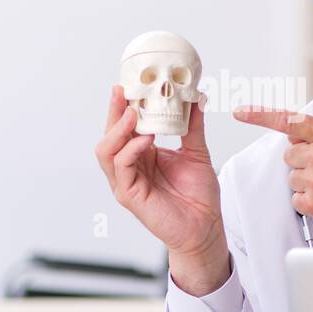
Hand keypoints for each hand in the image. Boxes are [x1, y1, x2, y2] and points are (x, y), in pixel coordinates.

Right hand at [95, 87, 229, 292]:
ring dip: (118, 130)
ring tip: (133, 114)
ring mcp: (126, 181)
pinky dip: (130, 151)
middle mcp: (130, 166)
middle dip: (114, 112)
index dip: (123, 106)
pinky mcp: (129, 196)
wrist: (206, 227)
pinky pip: (121, 168)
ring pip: (106, 150)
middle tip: (123, 91)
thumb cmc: (198, 195)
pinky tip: (145, 141)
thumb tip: (196, 96)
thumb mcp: (197, 152)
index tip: (128, 84)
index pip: (125, 126)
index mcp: (142, 154)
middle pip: (110, 134)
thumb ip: (192, 126)